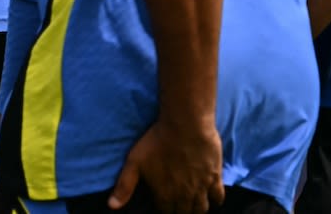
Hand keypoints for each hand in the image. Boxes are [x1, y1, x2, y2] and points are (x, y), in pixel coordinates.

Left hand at [108, 117, 223, 213]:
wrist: (185, 124)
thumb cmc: (157, 141)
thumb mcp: (134, 162)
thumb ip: (124, 186)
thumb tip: (111, 206)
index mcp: (165, 195)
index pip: (165, 213)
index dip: (163, 210)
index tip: (162, 205)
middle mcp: (185, 196)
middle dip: (179, 211)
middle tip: (177, 205)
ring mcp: (202, 188)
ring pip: (201, 209)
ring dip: (195, 209)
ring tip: (191, 205)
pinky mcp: (215, 177)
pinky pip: (219, 198)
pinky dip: (215, 200)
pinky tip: (210, 197)